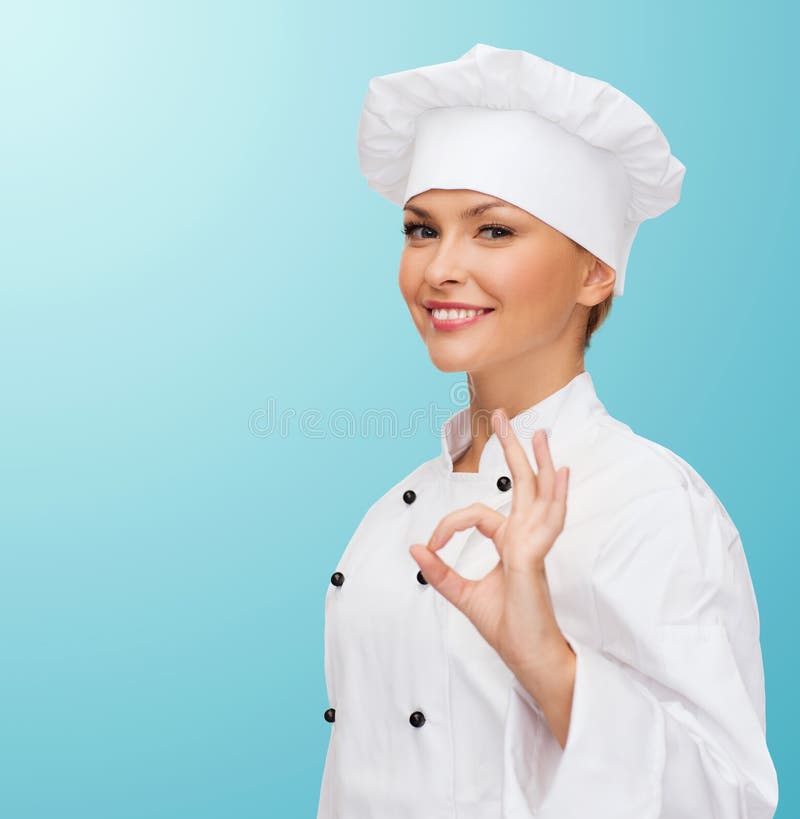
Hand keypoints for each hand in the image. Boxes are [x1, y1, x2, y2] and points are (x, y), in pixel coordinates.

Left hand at [409, 408, 570, 674]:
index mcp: (511, 544)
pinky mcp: (534, 560)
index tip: (429, 547)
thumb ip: (440, 573)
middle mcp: (525, 538)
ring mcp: (534, 547)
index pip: (479, 515)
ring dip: (539, 462)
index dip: (448, 525)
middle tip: (505, 415)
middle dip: (514, 450)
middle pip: (522, 485)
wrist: (530, 659)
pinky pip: (543, 524)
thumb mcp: (463, 596)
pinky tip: (559, 472)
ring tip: (539, 432)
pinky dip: (554, 496)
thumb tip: (414, 548)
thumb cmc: (508, 628)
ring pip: (538, 495)